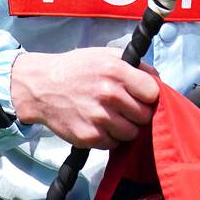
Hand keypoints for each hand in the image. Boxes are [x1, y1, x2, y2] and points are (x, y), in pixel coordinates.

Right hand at [9, 48, 160, 149]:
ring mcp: (98, 118)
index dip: (150, 96)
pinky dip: (110, 137)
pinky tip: (100, 125)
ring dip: (126, 127)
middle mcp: (108, 94)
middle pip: (144, 115)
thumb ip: (136, 66)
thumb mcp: (106, 55)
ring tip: (113, 116)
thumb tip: (159, 81)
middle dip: (139, 113)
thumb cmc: (77, 69)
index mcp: (116, 71)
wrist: (40, 86)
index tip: (143, 96)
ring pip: (132, 133)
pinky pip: (113, 144)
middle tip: (126, 107)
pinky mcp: (87, 137)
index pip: (153, 92)